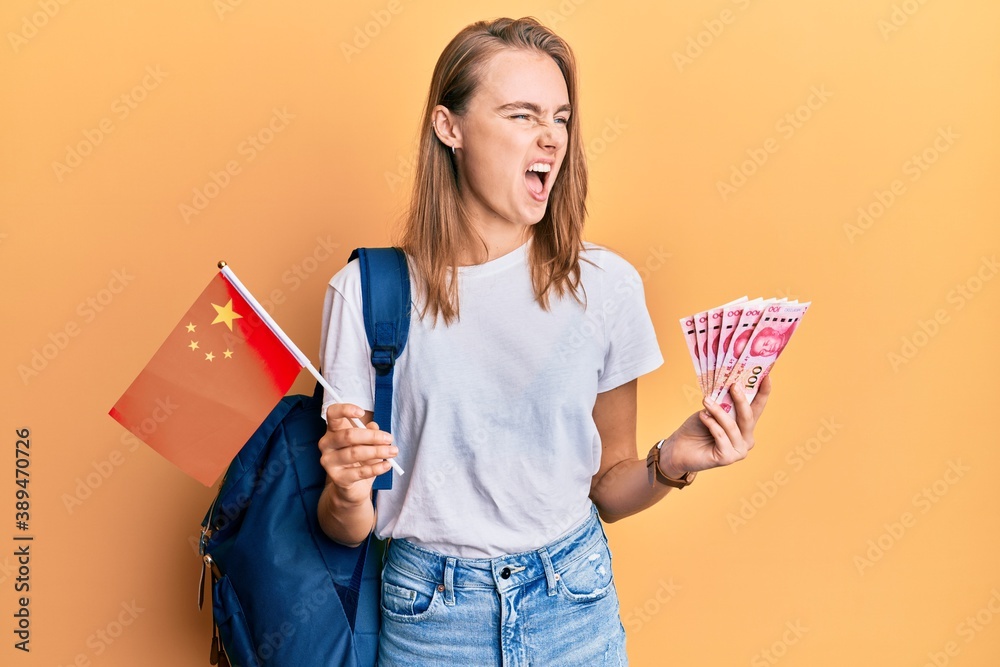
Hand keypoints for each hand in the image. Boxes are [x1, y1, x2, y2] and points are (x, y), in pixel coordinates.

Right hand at [318, 404, 396, 506]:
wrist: (352, 486)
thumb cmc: (359, 459)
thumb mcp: (366, 443)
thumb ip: (370, 432)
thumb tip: (374, 426)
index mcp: (333, 430)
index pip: (332, 413)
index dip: (345, 410)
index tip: (361, 412)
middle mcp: (327, 444)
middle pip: (347, 435)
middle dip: (372, 436)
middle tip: (389, 438)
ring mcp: (329, 462)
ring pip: (354, 453)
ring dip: (377, 451)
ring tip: (393, 452)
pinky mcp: (337, 478)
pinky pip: (359, 472)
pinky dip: (376, 468)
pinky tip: (387, 465)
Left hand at [657, 375, 771, 477]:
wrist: (679, 447)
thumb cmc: (697, 427)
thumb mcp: (712, 410)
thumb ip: (724, 403)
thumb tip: (732, 386)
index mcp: (745, 426)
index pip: (757, 408)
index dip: (763, 392)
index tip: (767, 376)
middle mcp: (746, 438)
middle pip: (748, 417)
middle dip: (741, 400)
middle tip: (733, 385)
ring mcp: (739, 450)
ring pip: (732, 426)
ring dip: (718, 412)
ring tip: (706, 400)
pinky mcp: (727, 458)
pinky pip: (721, 436)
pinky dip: (711, 424)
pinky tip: (702, 417)